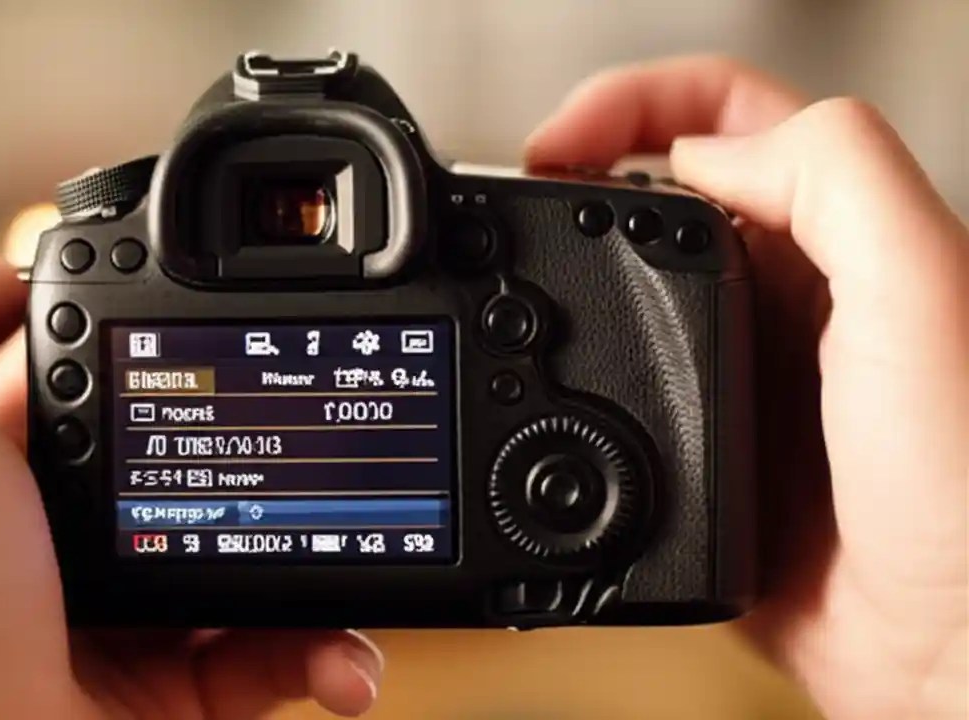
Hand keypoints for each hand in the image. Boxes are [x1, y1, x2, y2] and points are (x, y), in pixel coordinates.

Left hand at [0, 256, 383, 718]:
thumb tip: (14, 267)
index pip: (123, 387)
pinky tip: (347, 658)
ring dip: (330, 562)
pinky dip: (327, 655)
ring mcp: (131, 621)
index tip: (254, 341)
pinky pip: (277, 661)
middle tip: (337, 450)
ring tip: (372, 558)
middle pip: (210, 474)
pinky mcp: (174, 696)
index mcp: (22, 466)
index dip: (189, 358)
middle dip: (284, 463)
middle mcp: (75, 540)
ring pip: (261, 569)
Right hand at [525, 56, 966, 718]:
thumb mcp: (920, 293)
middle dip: (578, 168)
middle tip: (518, 188)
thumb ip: (833, 179)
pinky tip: (549, 372)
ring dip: (565, 260)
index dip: (634, 102)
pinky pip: (617, 382)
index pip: (730, 114)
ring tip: (514, 261)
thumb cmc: (966, 491)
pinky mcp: (703, 445)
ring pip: (629, 281)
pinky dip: (571, 365)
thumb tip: (699, 152)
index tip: (560, 137)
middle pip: (663, 186)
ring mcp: (738, 369)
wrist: (943, 652)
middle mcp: (788, 292)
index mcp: (839, 236)